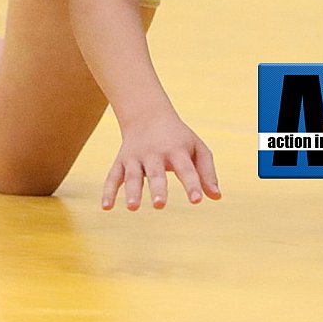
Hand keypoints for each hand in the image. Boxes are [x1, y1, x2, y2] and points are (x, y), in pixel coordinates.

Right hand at [102, 112, 221, 210]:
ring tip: (133, 208)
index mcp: (176, 151)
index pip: (186, 169)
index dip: (192, 184)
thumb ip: (207, 172)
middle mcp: (155, 154)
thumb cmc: (178, 137)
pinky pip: (113, 177)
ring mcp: (136, 158)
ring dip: (132, 191)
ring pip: (133, 175)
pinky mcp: (121, 162)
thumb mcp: (197, 148)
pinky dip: (108, 191)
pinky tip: (106, 207)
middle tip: (160, 205)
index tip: (197, 200)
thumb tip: (216, 197)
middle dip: (158, 188)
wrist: (147, 114)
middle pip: (156, 173)